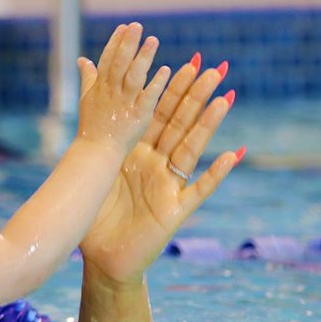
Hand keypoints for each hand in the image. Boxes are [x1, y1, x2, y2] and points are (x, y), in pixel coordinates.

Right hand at [77, 23, 169, 154]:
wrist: (95, 151)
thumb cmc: (91, 126)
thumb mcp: (86, 98)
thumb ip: (88, 77)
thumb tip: (82, 59)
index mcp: (99, 87)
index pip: (107, 60)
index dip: (115, 43)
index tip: (124, 27)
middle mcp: (110, 93)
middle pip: (119, 64)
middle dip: (128, 44)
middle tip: (137, 26)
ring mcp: (124, 104)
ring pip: (133, 77)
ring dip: (143, 57)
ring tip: (153, 40)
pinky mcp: (137, 116)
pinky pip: (147, 97)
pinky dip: (155, 83)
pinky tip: (165, 70)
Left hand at [81, 55, 241, 287]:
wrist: (102, 259)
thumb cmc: (96, 219)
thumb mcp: (94, 174)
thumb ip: (96, 142)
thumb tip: (87, 113)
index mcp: (136, 154)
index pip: (157, 115)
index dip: (170, 90)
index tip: (185, 62)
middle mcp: (156, 165)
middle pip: (179, 124)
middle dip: (195, 96)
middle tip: (215, 68)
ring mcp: (168, 186)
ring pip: (193, 148)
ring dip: (209, 123)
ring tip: (226, 97)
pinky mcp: (175, 211)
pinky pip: (199, 189)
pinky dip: (216, 172)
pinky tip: (233, 154)